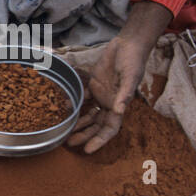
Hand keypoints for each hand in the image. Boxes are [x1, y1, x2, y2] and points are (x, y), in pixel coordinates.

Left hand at [67, 1, 170, 153]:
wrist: (127, 45)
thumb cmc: (133, 61)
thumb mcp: (130, 77)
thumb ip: (125, 94)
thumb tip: (119, 111)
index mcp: (119, 105)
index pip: (110, 129)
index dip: (99, 141)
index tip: (88, 150)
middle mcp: (109, 103)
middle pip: (96, 126)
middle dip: (84, 135)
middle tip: (69, 143)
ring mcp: (100, 95)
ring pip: (88, 115)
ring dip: (78, 124)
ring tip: (64, 132)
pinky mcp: (93, 85)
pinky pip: (82, 99)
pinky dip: (74, 105)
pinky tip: (62, 110)